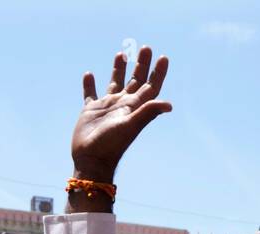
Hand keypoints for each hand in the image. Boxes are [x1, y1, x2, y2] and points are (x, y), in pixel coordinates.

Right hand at [71, 46, 171, 183]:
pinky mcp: (91, 111)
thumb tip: (169, 104)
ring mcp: (107, 107)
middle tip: (146, 47)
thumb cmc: (111, 145)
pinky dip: (89, 84)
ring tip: (122, 53)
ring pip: (115, 83)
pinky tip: (89, 74)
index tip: (163, 57)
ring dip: (119, 69)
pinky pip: (91, 94)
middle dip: (141, 65)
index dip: (158, 73)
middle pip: (136, 81)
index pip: (150, 87)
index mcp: (134, 107)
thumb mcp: (130, 126)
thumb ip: (147, 112)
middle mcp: (123, 105)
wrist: (91, 160)